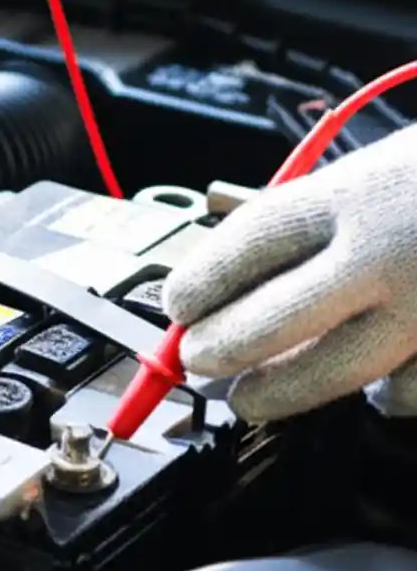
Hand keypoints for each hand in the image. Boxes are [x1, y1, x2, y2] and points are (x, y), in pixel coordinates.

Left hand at [163, 125, 416, 421]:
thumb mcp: (374, 173)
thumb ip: (311, 227)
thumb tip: (225, 288)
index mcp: (352, 194)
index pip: (243, 247)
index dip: (197, 286)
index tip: (178, 306)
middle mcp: (385, 252)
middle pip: (268, 323)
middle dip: (216, 351)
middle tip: (199, 359)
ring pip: (330, 373)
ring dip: (277, 392)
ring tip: (250, 396)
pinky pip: (406, 391)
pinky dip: (385, 393)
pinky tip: (372, 383)